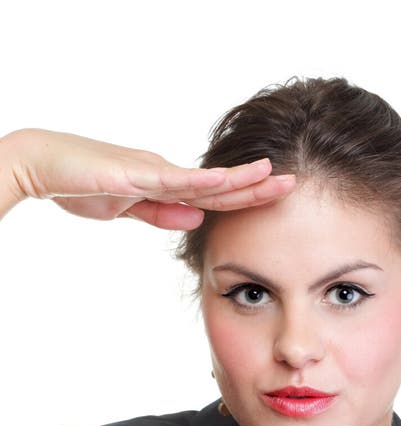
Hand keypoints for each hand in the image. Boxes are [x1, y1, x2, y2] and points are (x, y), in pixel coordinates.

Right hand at [2, 128, 295, 228]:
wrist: (44, 166)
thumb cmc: (82, 184)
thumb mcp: (129, 208)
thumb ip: (162, 214)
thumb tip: (197, 221)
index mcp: (166, 185)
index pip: (213, 195)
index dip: (246, 197)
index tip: (276, 196)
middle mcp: (165, 173)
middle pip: (218, 185)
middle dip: (256, 186)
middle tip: (292, 183)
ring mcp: (151, 171)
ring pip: (203, 180)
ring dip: (238, 180)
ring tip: (271, 176)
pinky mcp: (133, 174)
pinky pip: (172, 180)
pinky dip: (199, 182)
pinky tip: (224, 181)